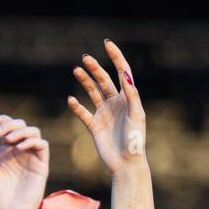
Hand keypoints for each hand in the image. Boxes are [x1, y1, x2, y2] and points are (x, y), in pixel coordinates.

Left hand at [0, 115, 48, 208]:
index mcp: (6, 153)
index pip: (9, 128)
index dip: (4, 120)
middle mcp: (20, 153)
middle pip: (22, 126)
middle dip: (10, 124)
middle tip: (0, 135)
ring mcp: (31, 159)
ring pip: (34, 132)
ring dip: (21, 131)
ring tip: (9, 141)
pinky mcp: (41, 166)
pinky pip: (42, 145)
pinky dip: (31, 141)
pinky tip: (19, 148)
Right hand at [67, 39, 147, 175]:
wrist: (126, 164)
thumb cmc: (135, 140)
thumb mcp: (136, 115)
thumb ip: (132, 94)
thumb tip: (125, 74)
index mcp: (128, 98)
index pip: (122, 72)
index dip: (116, 57)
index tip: (107, 44)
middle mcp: (115, 103)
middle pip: (104, 80)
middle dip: (95, 68)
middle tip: (85, 58)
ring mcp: (104, 113)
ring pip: (92, 92)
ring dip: (84, 81)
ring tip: (76, 70)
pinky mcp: (94, 126)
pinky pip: (83, 113)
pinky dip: (76, 106)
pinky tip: (71, 100)